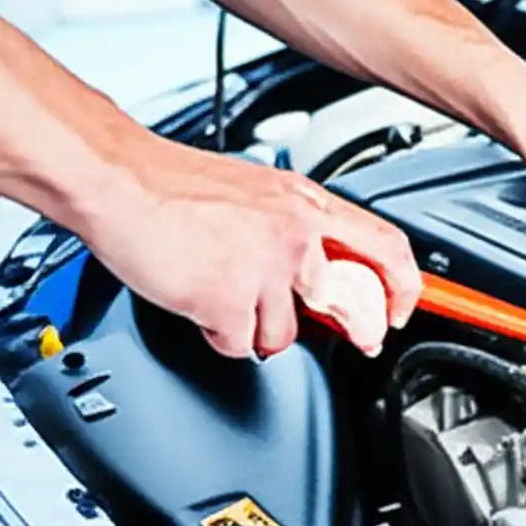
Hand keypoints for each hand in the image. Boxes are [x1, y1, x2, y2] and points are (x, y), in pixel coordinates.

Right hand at [78, 140, 421, 357]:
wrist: (119, 181)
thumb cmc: (175, 186)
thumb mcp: (259, 194)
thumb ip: (297, 229)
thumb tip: (321, 269)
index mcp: (307, 204)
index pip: (387, 245)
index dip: (406, 285)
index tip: (404, 308)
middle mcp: (294, 236)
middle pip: (346, 302)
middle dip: (352, 329)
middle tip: (353, 337)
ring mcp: (264, 270)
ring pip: (284, 334)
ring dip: (258, 329)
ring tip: (227, 297)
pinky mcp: (228, 300)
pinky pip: (239, 344)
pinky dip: (219, 335)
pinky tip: (202, 306)